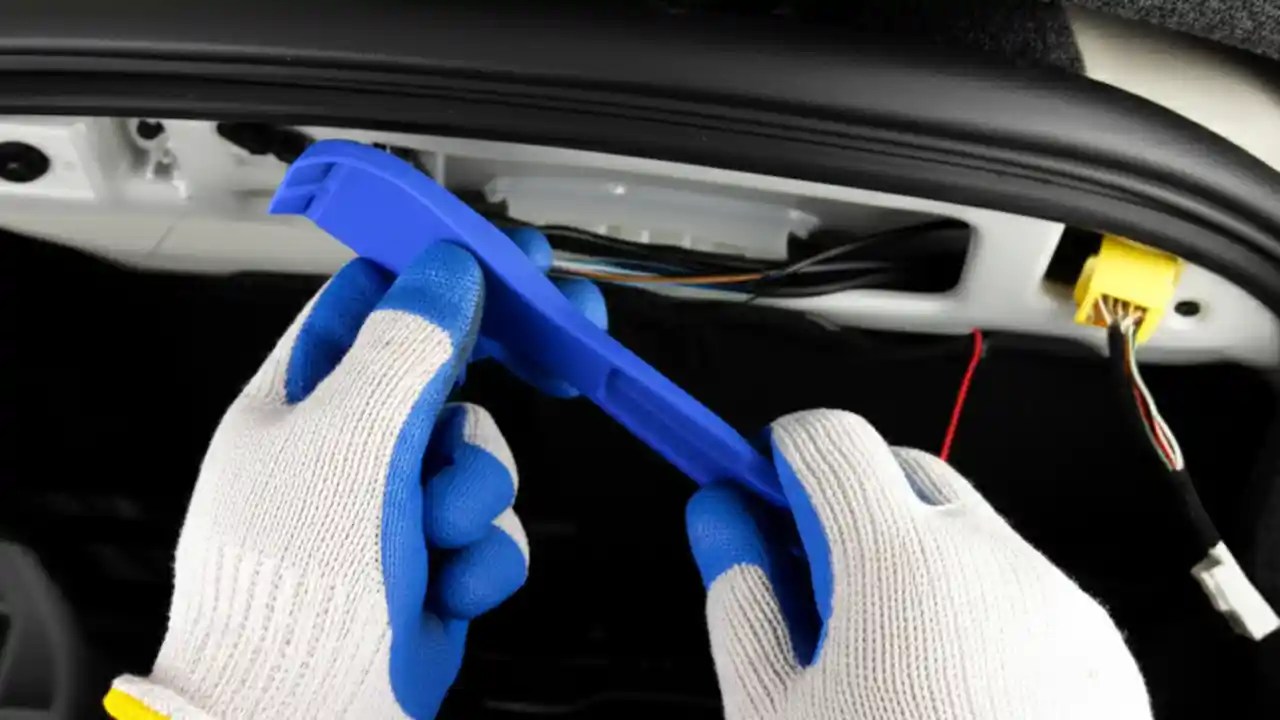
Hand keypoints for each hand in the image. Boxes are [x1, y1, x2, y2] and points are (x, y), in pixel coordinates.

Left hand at [106, 232, 603, 718]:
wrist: (300, 712)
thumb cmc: (291, 585)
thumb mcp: (347, 441)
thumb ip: (405, 346)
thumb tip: (444, 272)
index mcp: (305, 394)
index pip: (380, 296)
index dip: (445, 266)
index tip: (510, 255)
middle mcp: (351, 440)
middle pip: (450, 366)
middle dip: (509, 362)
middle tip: (570, 337)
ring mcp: (396, 501)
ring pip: (485, 452)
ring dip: (477, 493)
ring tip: (435, 534)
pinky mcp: (437, 557)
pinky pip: (496, 527)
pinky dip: (483, 557)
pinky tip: (444, 585)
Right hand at [686, 409, 1152, 719]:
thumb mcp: (772, 711)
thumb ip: (739, 595)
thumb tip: (719, 523)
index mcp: (901, 565)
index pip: (826, 438)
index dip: (775, 456)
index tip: (749, 481)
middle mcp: (994, 563)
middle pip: (899, 470)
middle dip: (843, 504)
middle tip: (804, 583)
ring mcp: (1057, 605)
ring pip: (962, 529)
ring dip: (910, 559)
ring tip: (882, 667)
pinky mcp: (1097, 651)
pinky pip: (1018, 587)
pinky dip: (971, 607)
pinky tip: (948, 694)